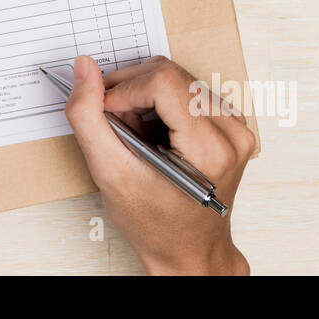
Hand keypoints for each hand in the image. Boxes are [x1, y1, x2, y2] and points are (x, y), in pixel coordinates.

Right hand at [64, 54, 253, 274]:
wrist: (188, 250)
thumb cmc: (156, 224)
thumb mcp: (109, 173)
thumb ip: (88, 117)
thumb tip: (85, 69)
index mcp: (210, 148)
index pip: (163, 82)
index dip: (124, 89)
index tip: (105, 111)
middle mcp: (231, 132)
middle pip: (169, 74)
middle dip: (131, 91)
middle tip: (117, 125)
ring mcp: (234, 126)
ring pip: (176, 77)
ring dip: (143, 96)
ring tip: (134, 133)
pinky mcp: (229, 123)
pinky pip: (186, 89)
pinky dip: (159, 102)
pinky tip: (151, 131)